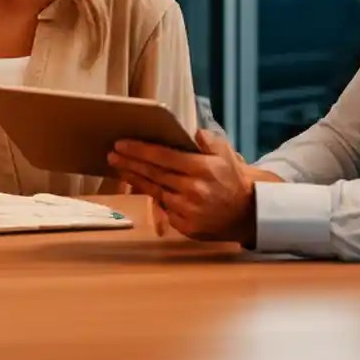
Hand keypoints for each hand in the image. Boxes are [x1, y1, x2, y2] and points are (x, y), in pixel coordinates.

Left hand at [108, 129, 256, 243]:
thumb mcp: (226, 154)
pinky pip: (165, 210)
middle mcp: (193, 189)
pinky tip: (143, 187)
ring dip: (136, 179)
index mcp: (202, 169)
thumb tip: (193, 133)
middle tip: (111, 155)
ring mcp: (188, 210)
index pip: (163, 157)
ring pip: (155, 192)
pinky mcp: (186, 227)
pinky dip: (156, 199)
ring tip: (120, 168)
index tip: (121, 144)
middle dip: (130, 163)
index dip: (140, 150)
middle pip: (154, 174)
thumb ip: (209, 141)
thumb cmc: (232, 179)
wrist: (248, 214)